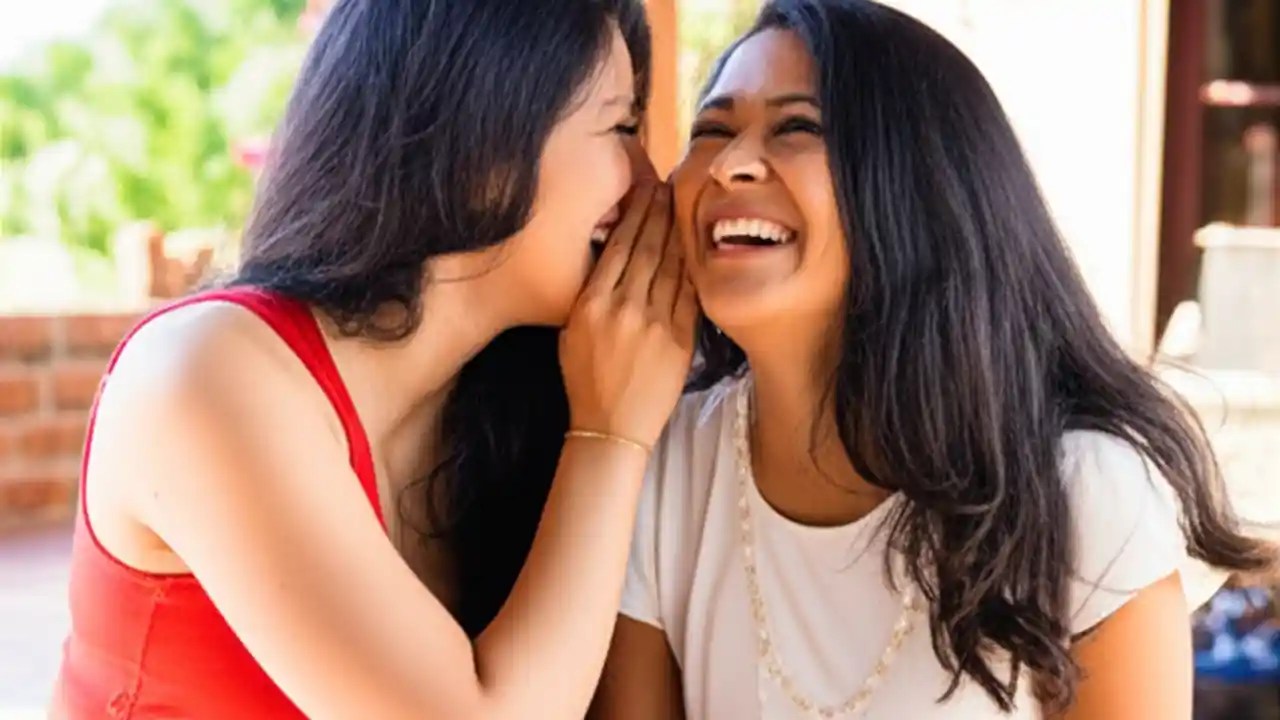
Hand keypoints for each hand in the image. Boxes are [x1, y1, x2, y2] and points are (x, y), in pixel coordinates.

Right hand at [559, 183, 696, 448]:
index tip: (644, 187)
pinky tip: (694, 245)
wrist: (611, 428)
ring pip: (671, 264)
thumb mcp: (571, 330)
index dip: (635, 212)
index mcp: (591, 303)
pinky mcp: (679, 340)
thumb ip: (590, 292)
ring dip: (678, 230)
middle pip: (648, 246)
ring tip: (682, 204)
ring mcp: (654, 324)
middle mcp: (623, 308)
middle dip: (659, 210)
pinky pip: (688, 293)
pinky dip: (692, 266)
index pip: (619, 244)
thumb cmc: (585, 379)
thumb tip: (612, 251)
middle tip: (668, 182)